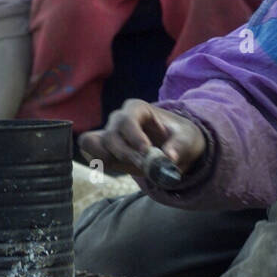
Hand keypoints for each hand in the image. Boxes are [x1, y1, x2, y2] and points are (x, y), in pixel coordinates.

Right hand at [79, 98, 206, 177]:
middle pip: (111, 135)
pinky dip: (97, 161)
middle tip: (145, 166)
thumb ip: (178, 147)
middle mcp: (119, 119)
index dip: (133, 136)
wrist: (174, 147)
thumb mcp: (187, 139)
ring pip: (95, 143)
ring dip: (110, 159)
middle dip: (126, 154)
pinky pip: (89, 152)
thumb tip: (168, 158)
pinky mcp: (104, 149)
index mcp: (137, 109)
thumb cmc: (180, 137)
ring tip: (132, 167)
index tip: (146, 151)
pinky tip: (117, 167)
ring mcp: (109, 133)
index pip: (127, 120)